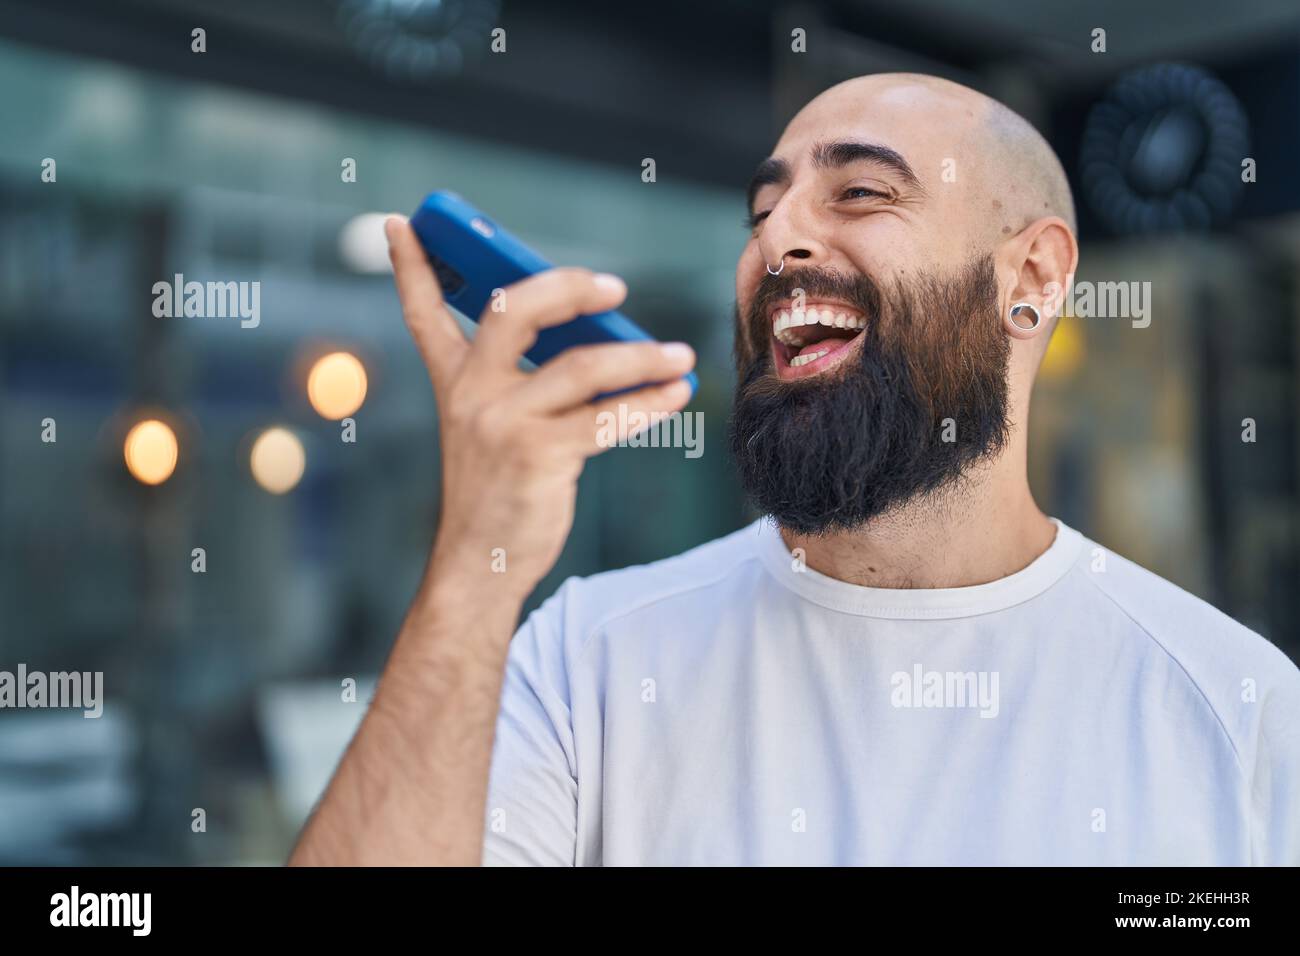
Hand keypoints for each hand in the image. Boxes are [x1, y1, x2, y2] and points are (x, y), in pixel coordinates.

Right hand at [386, 216, 695, 598]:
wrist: (479, 564)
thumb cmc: (497, 489)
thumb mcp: (492, 426)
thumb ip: (526, 380)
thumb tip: (599, 335)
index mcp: (454, 382)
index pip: (423, 313)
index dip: (411, 266)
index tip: (403, 222)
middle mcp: (470, 394)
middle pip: (512, 310)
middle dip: (568, 287)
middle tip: (615, 286)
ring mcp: (502, 423)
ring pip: (583, 366)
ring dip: (642, 357)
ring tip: (678, 357)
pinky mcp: (537, 456)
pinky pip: (607, 418)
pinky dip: (648, 404)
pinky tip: (673, 396)